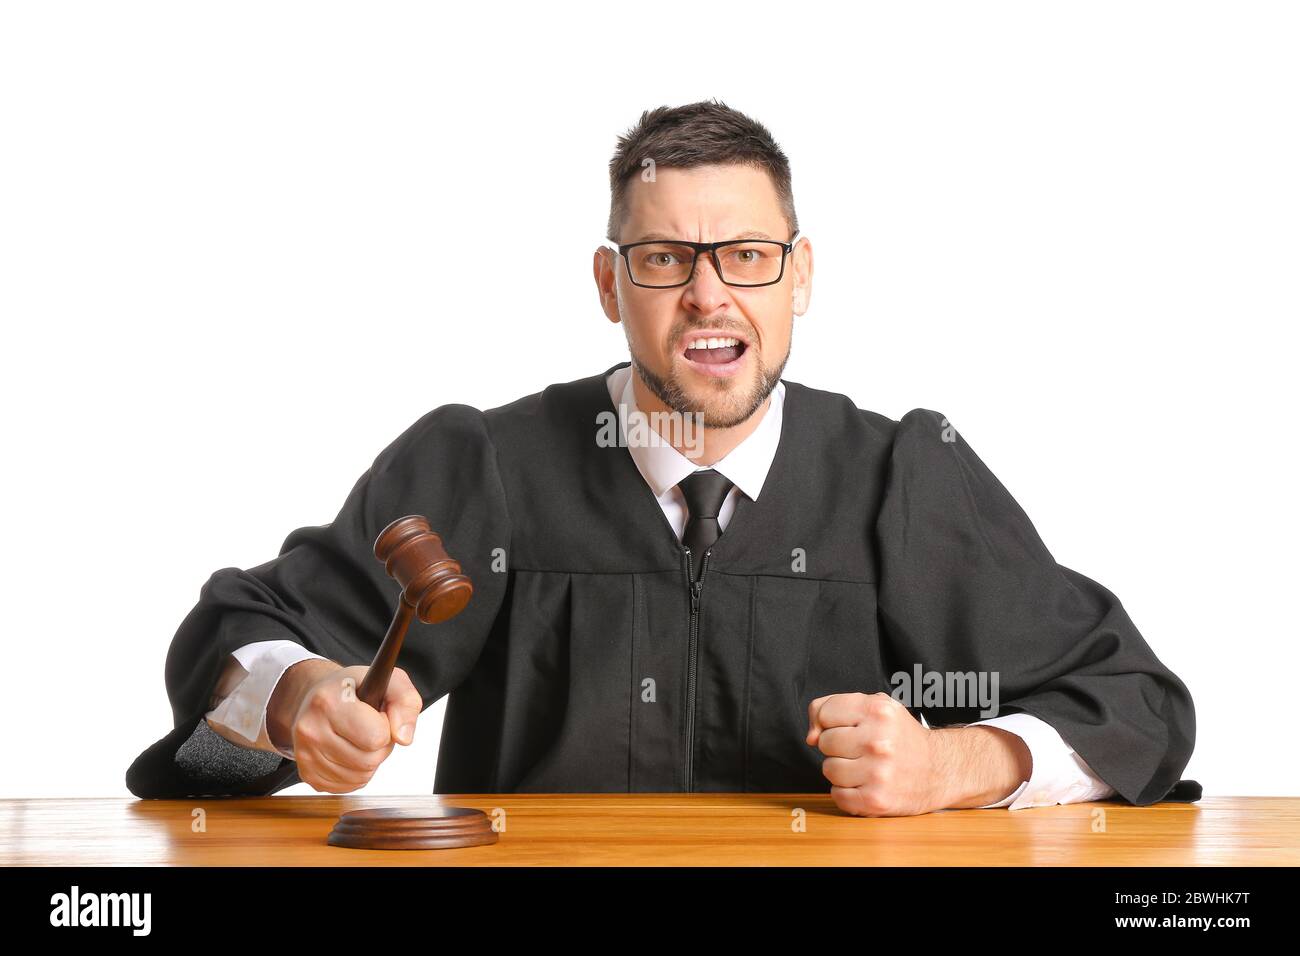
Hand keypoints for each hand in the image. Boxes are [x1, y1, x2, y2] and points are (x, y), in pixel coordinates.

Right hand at [269, 661, 422, 793]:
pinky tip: (349, 752)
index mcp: (328, 701)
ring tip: (360, 739)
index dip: (386, 727)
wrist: (318, 696)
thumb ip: (406, 703)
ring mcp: (304, 753)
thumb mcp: (389, 682)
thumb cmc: (355, 689)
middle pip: (368, 761)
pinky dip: (356, 774)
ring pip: (359, 777)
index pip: (376, 737)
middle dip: (380, 747)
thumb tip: (403, 738)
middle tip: (371, 729)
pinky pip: (346, 787)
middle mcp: (310, 728)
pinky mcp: (306, 773)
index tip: (377, 715)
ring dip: (369, 762)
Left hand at [806, 691, 949, 816]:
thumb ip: (831, 707)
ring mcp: (877, 772)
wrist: (940, 769)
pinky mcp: (876, 800)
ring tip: (863, 767)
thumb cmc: (900, 736)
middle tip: (860, 749)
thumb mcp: (874, 706)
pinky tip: (865, 784)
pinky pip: (837, 795)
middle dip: (837, 746)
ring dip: (841, 770)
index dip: (832, 722)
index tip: (849, 727)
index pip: (825, 713)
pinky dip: (847, 792)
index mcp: (877, 710)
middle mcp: (878, 740)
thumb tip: (810, 736)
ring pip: (828, 769)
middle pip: (825, 742)